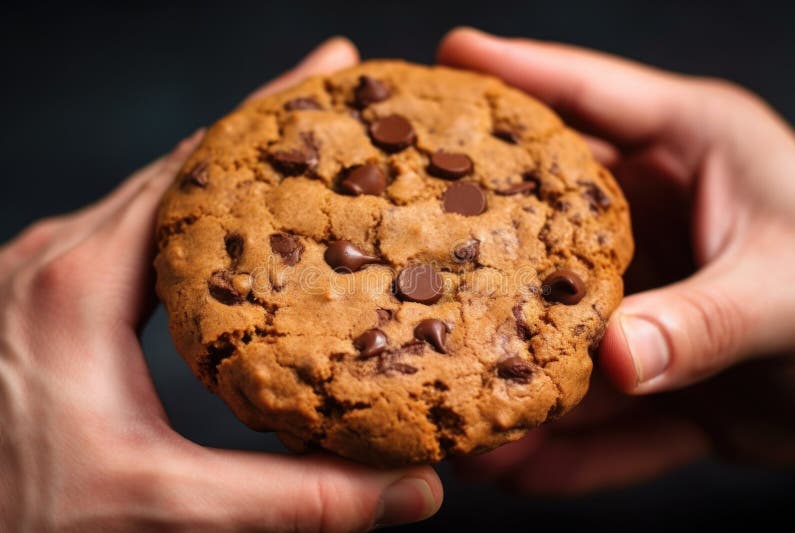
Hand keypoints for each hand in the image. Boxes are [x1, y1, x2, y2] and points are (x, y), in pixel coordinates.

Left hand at [0, 38, 440, 531]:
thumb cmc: (26, 515)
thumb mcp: (166, 506)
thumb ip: (292, 499)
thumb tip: (412, 489)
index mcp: (80, 283)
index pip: (196, 166)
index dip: (270, 109)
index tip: (330, 67)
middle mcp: (50, 257)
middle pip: (175, 165)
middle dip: (258, 127)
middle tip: (332, 98)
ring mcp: (35, 273)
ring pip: (146, 192)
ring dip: (219, 169)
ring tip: (291, 153)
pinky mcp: (35, 299)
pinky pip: (122, 226)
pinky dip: (181, 208)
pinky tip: (218, 226)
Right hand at [438, 28, 794, 491]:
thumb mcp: (793, 293)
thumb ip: (707, 320)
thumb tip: (616, 359)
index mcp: (691, 155)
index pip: (589, 97)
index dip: (515, 71)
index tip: (445, 55)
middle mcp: (654, 224)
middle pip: (539, 223)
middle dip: (475, 238)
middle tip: (400, 241)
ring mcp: (649, 304)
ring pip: (553, 331)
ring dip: (505, 374)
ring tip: (441, 399)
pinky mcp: (660, 378)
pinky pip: (599, 419)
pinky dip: (561, 451)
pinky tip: (510, 471)